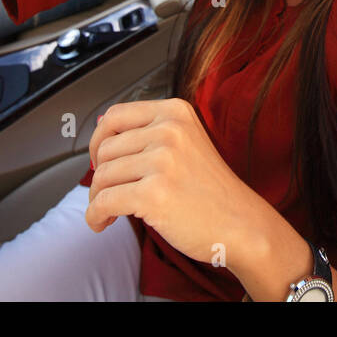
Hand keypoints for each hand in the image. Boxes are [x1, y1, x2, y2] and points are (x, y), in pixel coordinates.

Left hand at [86, 99, 277, 269]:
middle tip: (110, 193)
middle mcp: (169, 130)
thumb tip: (101, 126)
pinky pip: (104, 202)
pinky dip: (95, 217)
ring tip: (110, 211)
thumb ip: (148, 132)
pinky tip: (103, 223)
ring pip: (102, 176)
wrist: (242, 224)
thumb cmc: (212, 189)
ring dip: (98, 199)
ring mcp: (163, 161)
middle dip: (100, 176)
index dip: (99, 140)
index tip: (101, 160)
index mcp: (175, 112)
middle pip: (106, 149)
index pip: (115, 115)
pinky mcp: (154, 194)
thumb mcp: (186, 142)